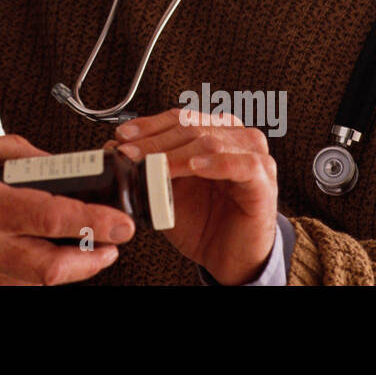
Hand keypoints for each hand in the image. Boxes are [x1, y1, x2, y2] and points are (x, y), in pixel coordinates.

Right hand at [0, 134, 135, 284]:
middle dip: (92, 261)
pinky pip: (5, 288)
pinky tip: (44, 259)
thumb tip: (55, 163)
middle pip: (50, 269)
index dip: (94, 222)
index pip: (51, 217)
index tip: (122, 223)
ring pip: (31, 284)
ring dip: (66, 271)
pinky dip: (31, 277)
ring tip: (86, 252)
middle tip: (113, 246)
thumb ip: (15, 152)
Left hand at [113, 108, 277, 284]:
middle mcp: (235, 137)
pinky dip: (215, 163)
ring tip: (154, 164)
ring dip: (177, 153)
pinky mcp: (263, 179)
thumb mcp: (165, 190)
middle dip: (155, 141)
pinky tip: (195, 167)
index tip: (122, 136)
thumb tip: (113, 146)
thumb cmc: (202, 220)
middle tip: (130, 153)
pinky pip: (241, 164)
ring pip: (211, 142)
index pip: (178, 118)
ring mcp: (253, 156)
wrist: (227, 256)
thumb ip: (146, 166)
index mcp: (214, 131)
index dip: (148, 125)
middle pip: (190, 127)